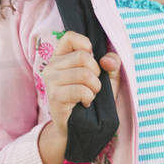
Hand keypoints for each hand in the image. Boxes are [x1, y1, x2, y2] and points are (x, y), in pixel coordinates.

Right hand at [38, 32, 119, 163]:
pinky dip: (89, 98)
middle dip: (96, 72)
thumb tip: (107, 59)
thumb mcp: (108, 77)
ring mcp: (50, 82)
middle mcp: (51, 66)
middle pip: (82, 56)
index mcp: (61, 57)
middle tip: (92, 86)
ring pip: (84, 74)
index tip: (92, 60)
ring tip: (89, 96)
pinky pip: (81, 90)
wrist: (79, 126)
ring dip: (94, 88)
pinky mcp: (54, 97)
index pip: (70, 37)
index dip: (86, 45)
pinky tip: (85, 104)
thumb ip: (113, 63)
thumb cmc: (92, 97)